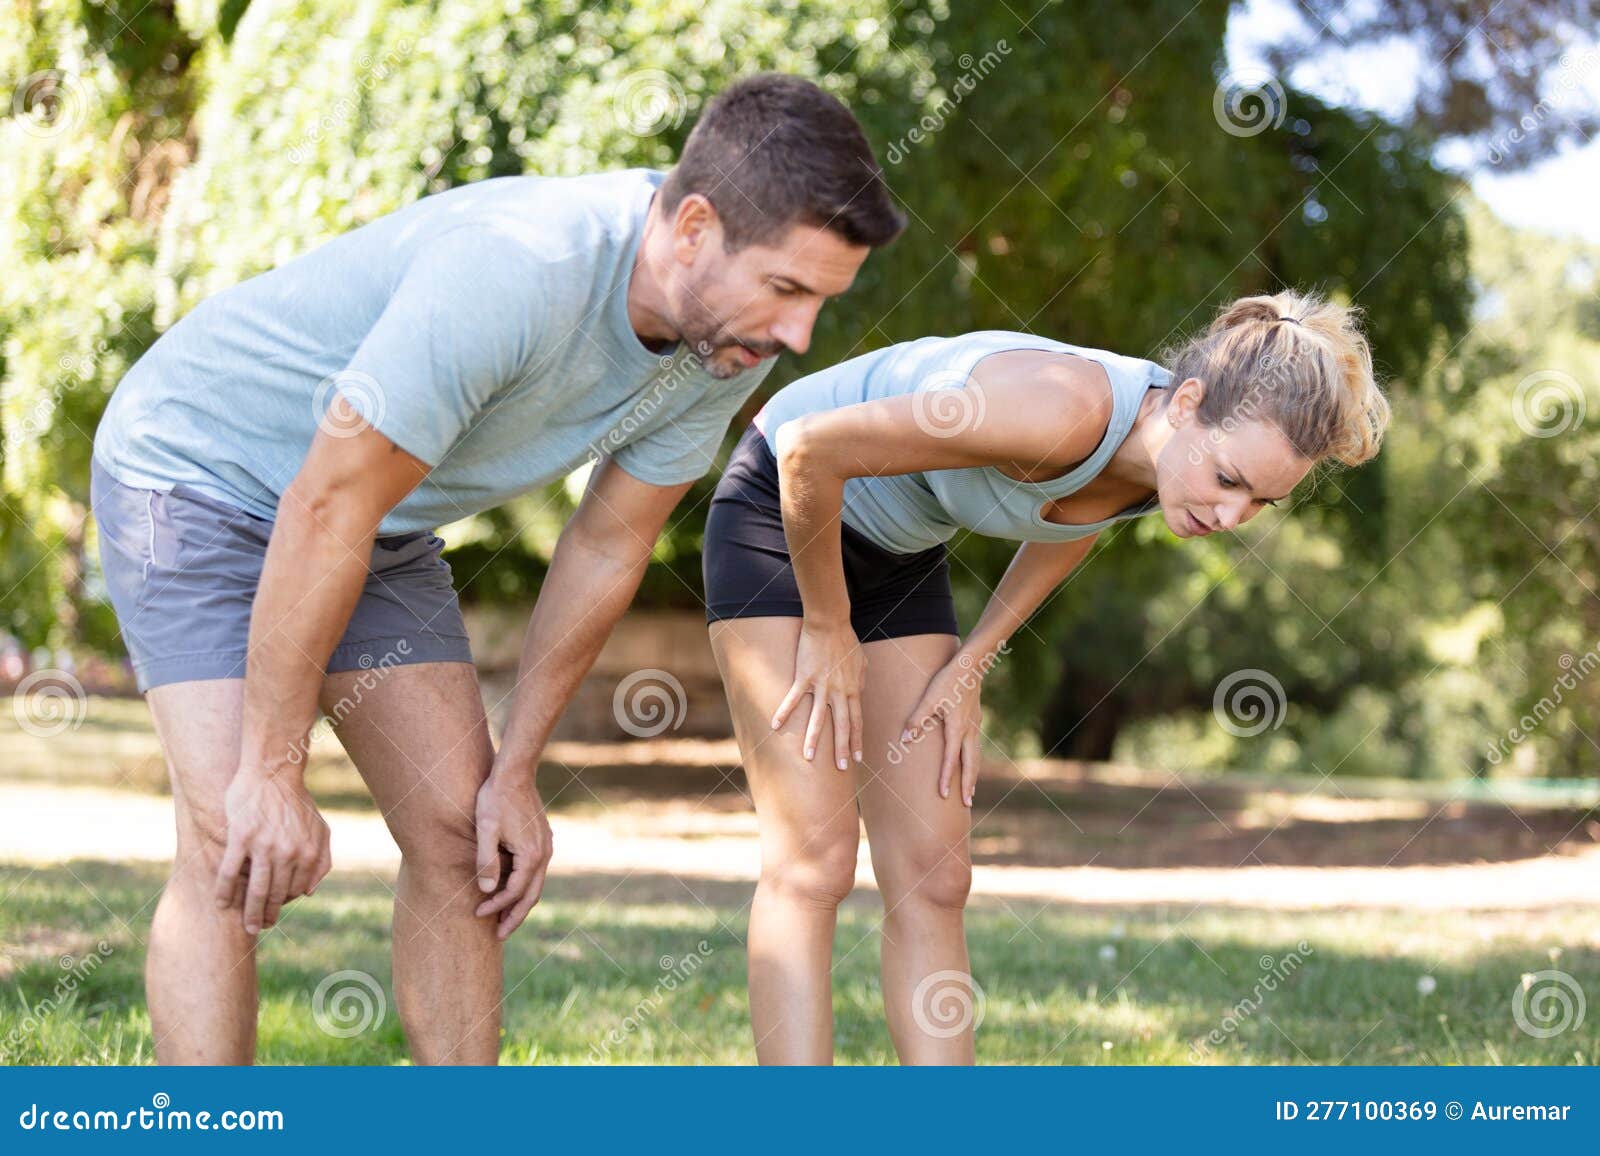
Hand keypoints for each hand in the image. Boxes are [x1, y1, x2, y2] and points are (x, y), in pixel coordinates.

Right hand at [214, 768, 331, 933]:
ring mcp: (264, 846)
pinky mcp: (241, 837)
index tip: (275, 910)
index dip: (285, 903)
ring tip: (245, 927)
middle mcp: (289, 852)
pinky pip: (231, 872)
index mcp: (308, 852)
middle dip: (267, 916)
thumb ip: (321, 859)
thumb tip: (310, 892)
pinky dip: (225, 891)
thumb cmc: (295, 801)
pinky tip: (220, 903)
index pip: (297, 890)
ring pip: (255, 890)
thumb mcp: (319, 828)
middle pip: (276, 895)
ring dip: (248, 913)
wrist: (273, 772)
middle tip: (258, 928)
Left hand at [474, 769, 553, 939]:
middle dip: (515, 916)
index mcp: (531, 855)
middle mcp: (544, 854)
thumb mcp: (485, 829)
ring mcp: (546, 846)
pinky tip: (511, 889)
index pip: (514, 892)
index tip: (477, 912)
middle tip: (498, 935)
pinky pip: (535, 872)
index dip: (496, 906)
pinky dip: (524, 887)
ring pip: (535, 885)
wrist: (514, 772)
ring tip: (504, 918)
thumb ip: (486, 860)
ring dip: (520, 903)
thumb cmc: (495, 799)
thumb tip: (487, 891)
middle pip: (531, 895)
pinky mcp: (541, 840)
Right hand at [772, 618, 865, 769]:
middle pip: (842, 725)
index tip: (857, 758)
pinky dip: (784, 712)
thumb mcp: (861, 661)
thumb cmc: (846, 640)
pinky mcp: (805, 677)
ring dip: (813, 739)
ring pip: (818, 717)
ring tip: (808, 757)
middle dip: (841, 749)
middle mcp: (839, 691)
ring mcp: (822, 685)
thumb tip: (860, 693)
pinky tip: (775, 725)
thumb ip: (862, 680)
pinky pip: (794, 698)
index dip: (856, 740)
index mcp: (853, 689)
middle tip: (841, 768)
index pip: (856, 721)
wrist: (830, 623)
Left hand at [901, 652, 985, 805]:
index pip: (951, 760)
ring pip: (976, 756)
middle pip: (971, 764)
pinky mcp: (976, 719)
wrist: (971, 665)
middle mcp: (969, 731)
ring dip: (973, 774)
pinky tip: (970, 762)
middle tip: (968, 804)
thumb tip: (905, 739)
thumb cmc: (947, 680)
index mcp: (957, 729)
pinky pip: (976, 746)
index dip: (947, 778)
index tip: (944, 795)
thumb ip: (918, 719)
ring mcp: (975, 725)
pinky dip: (974, 760)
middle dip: (968, 785)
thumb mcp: (930, 698)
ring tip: (970, 790)